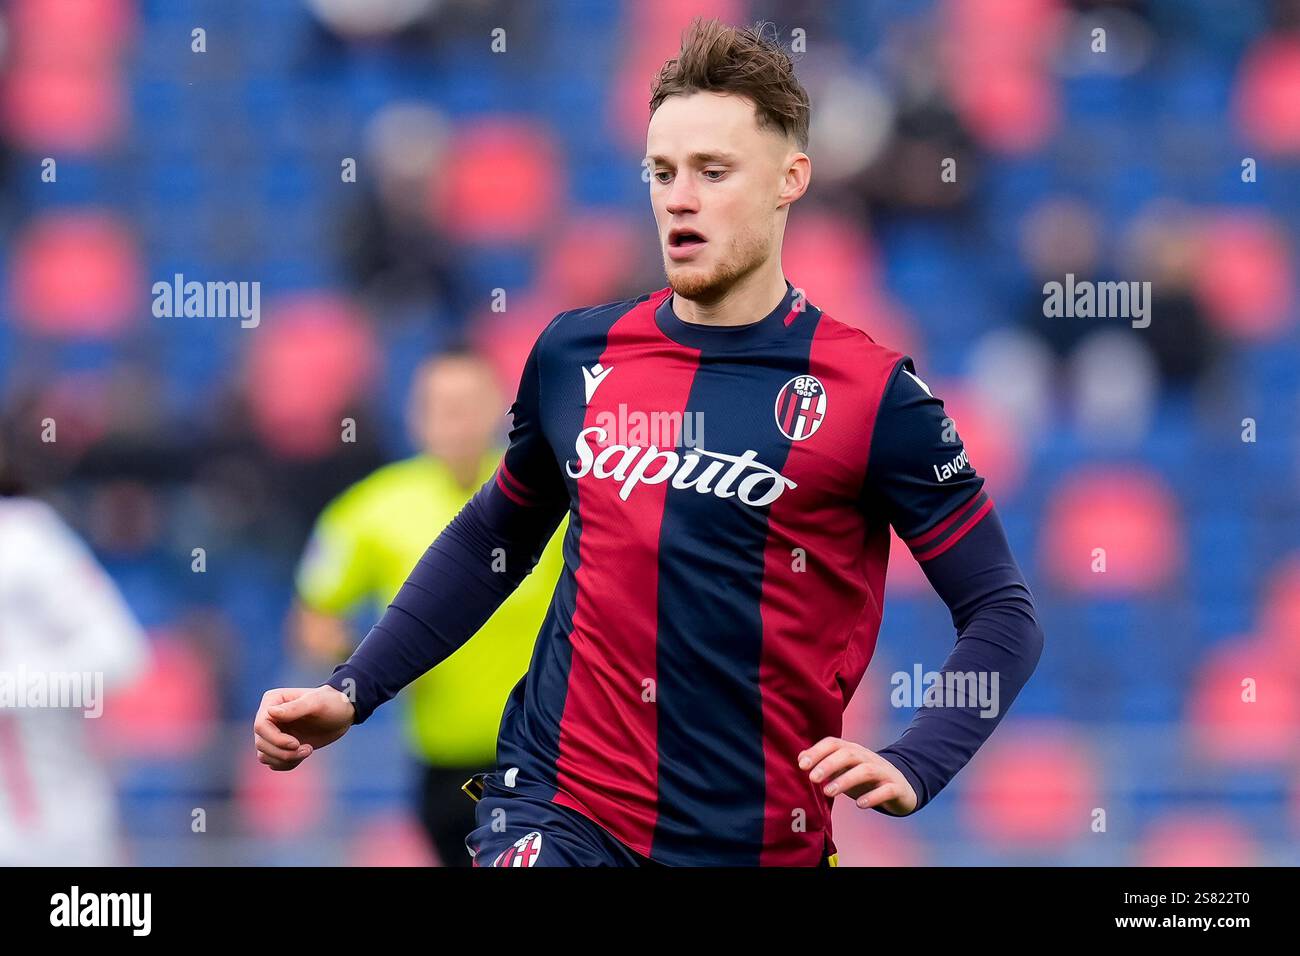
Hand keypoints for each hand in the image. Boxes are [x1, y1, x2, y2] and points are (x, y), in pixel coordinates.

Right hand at [254, 686, 354, 770]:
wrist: (343, 713)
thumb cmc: (332, 703)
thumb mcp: (317, 703)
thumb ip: (295, 708)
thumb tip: (270, 712)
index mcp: (272, 701)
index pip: (261, 726)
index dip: (276, 739)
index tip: (296, 743)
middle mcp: (268, 717)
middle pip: (261, 744)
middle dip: (283, 752)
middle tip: (308, 749)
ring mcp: (273, 732)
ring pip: (265, 756)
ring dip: (286, 759)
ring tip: (308, 750)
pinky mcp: (280, 745)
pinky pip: (273, 762)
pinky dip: (287, 764)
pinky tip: (305, 754)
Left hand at [798, 737, 918, 815]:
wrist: (901, 787)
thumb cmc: (865, 779)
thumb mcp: (844, 769)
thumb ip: (823, 762)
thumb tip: (800, 758)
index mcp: (853, 751)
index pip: (834, 743)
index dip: (817, 751)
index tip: (801, 765)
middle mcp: (867, 758)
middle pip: (849, 754)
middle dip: (829, 764)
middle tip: (813, 778)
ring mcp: (884, 772)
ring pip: (866, 770)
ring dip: (846, 780)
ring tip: (829, 792)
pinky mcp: (896, 788)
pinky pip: (887, 789)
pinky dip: (873, 796)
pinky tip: (860, 805)